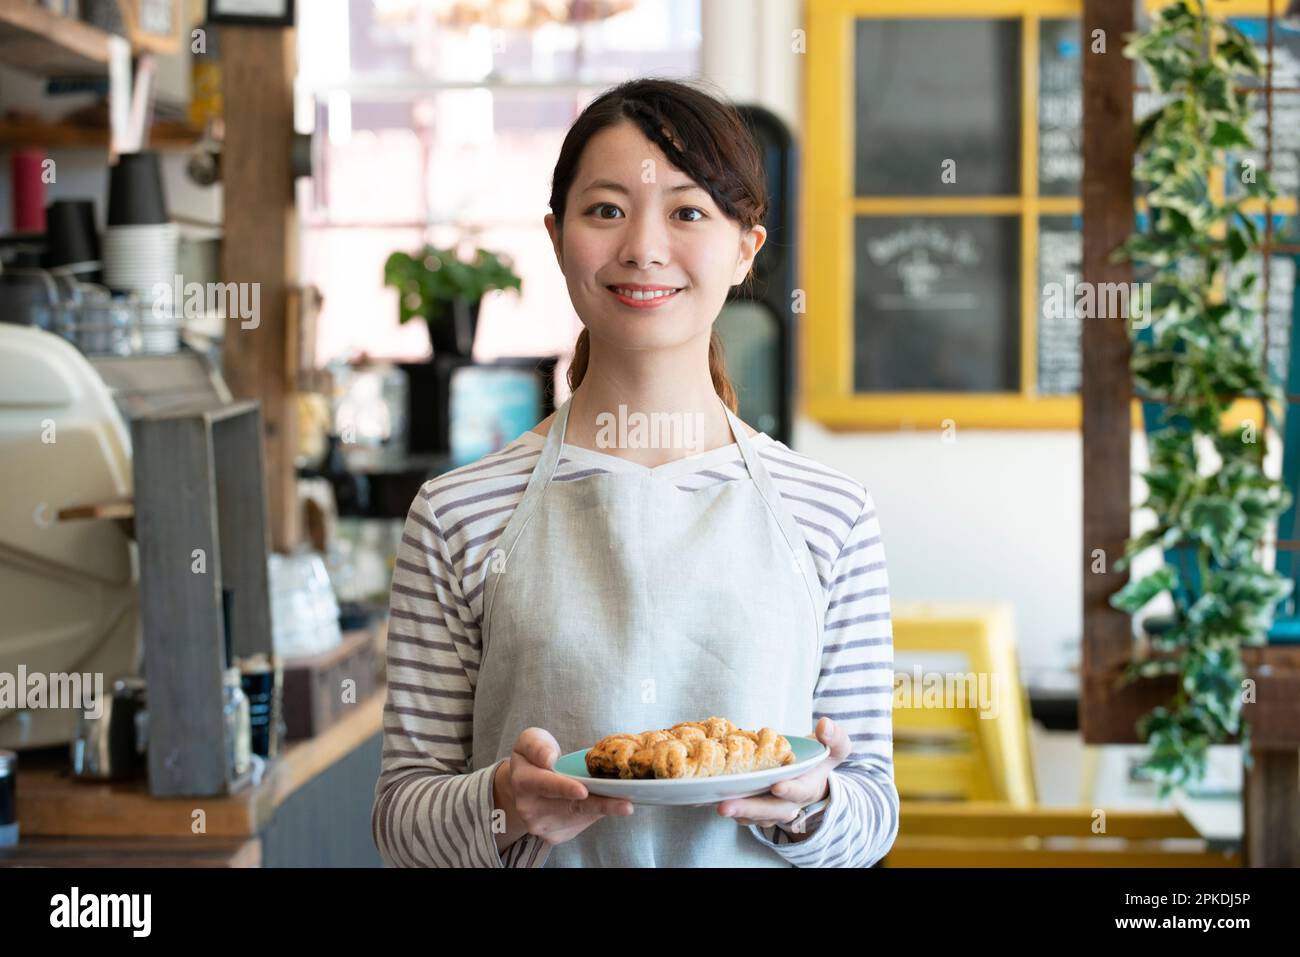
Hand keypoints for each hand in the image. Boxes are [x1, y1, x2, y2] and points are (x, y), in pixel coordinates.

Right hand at [497, 727, 633, 848]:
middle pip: (570, 807)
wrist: (526, 786)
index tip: (583, 791)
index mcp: (523, 781)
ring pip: (580, 817)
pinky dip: (597, 814)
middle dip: (600, 805)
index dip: (564, 788)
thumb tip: (548, 759)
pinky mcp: (555, 836)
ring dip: (604, 809)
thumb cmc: (534, 758)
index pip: (545, 784)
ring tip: (625, 802)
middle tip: (626, 806)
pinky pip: (582, 824)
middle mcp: (529, 808)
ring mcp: (541, 826)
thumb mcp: (531, 740)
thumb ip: (537, 745)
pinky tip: (605, 803)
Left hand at [715, 717, 848, 828]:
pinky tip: (708, 800)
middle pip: (771, 811)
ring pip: (754, 816)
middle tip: (726, 805)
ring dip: (735, 812)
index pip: (800, 792)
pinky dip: (728, 809)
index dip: (790, 790)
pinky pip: (743, 815)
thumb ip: (834, 737)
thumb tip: (825, 725)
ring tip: (716, 805)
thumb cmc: (819, 759)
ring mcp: (772, 810)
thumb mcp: (834, 747)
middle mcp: (790, 804)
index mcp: (809, 787)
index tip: (777, 785)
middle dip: (749, 808)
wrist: (810, 777)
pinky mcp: (756, 810)